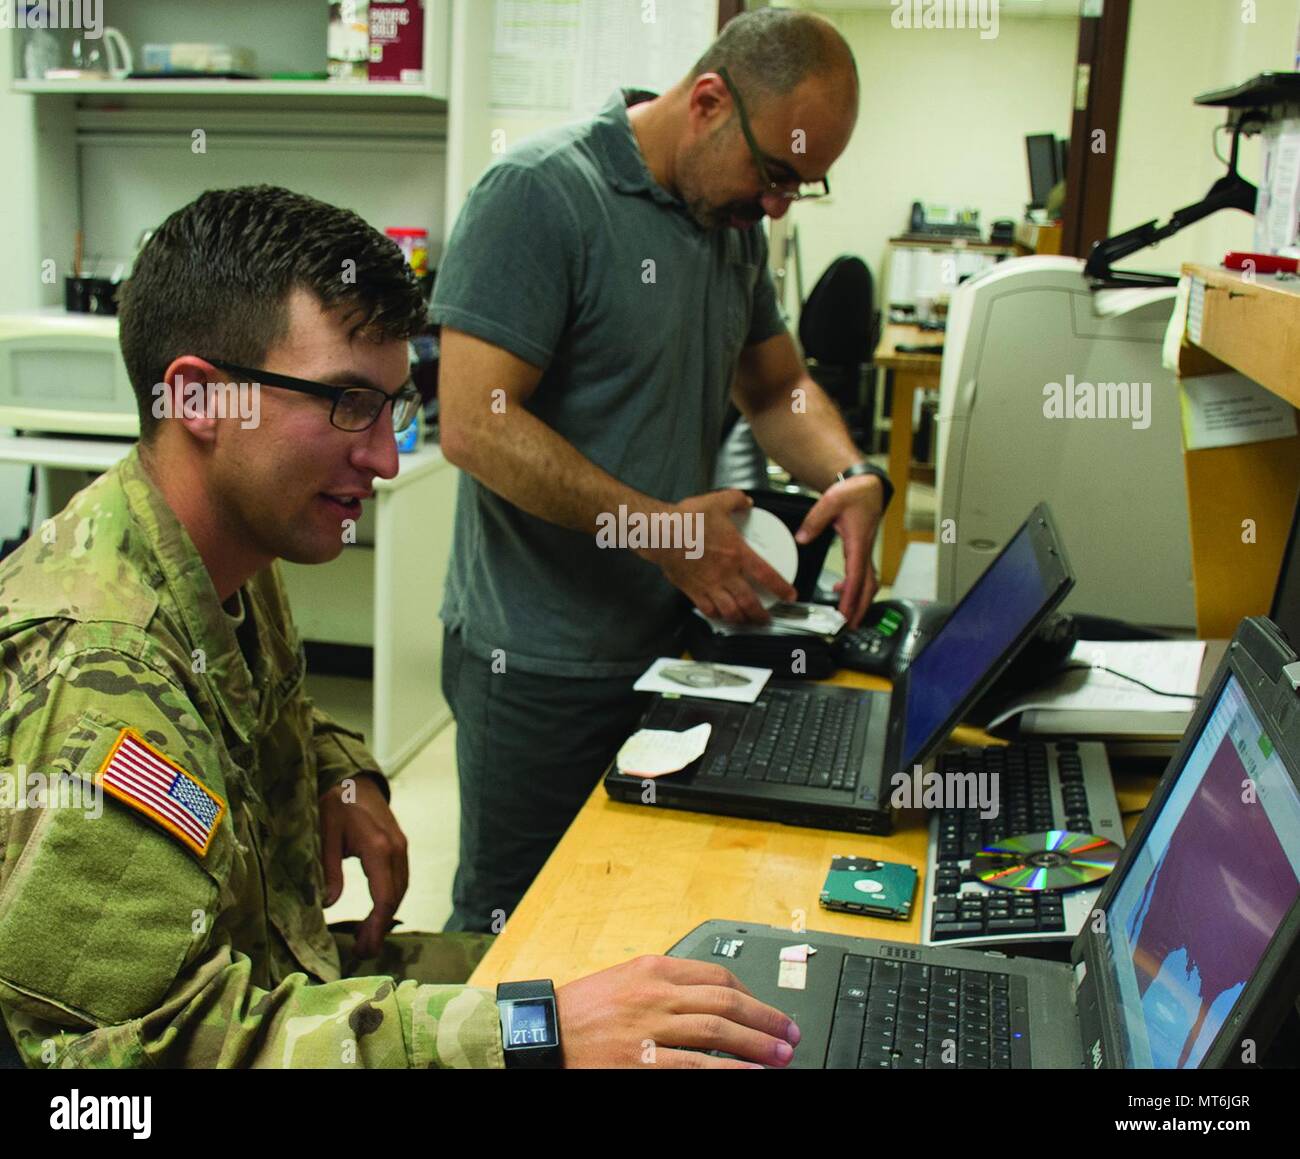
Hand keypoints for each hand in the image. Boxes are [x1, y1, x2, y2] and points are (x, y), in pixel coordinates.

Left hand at [319, 774, 408, 957]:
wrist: (353, 778)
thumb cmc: (335, 803)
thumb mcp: (325, 835)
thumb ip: (329, 870)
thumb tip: (330, 904)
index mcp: (377, 847)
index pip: (385, 896)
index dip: (376, 925)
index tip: (363, 947)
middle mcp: (395, 848)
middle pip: (396, 896)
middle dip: (381, 927)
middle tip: (363, 952)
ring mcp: (401, 846)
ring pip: (401, 889)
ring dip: (387, 915)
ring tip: (368, 938)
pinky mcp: (399, 845)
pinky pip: (400, 878)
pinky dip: (390, 899)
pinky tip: (376, 913)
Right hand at [555, 956, 800, 1067]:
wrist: (540, 1033)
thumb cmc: (579, 1010)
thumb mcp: (624, 980)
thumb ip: (663, 984)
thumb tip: (708, 998)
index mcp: (653, 968)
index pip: (717, 976)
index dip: (751, 996)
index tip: (766, 1009)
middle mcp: (656, 994)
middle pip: (726, 1003)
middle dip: (765, 1019)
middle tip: (789, 1034)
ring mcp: (650, 1028)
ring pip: (718, 1032)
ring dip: (757, 1045)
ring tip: (781, 1056)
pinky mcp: (641, 1062)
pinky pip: (696, 1067)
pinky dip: (729, 1071)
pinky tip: (750, 1075)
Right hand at [640, 490, 797, 624]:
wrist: (661, 534)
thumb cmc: (687, 520)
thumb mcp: (717, 502)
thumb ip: (736, 500)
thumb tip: (747, 501)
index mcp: (737, 553)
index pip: (766, 575)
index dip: (781, 588)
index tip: (789, 595)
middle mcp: (726, 573)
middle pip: (749, 602)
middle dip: (761, 615)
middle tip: (767, 619)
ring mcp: (709, 585)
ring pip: (730, 611)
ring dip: (741, 619)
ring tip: (746, 621)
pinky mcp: (692, 590)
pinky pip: (708, 609)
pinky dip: (717, 616)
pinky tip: (720, 616)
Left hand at [795, 474, 883, 628]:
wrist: (867, 487)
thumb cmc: (853, 493)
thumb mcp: (830, 502)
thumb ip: (814, 521)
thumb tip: (802, 538)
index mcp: (858, 543)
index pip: (855, 577)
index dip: (850, 598)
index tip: (844, 613)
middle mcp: (864, 551)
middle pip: (867, 587)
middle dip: (859, 608)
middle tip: (849, 625)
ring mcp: (865, 552)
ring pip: (868, 583)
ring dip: (860, 601)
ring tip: (849, 616)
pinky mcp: (863, 550)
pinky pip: (863, 575)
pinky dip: (856, 588)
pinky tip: (842, 590)